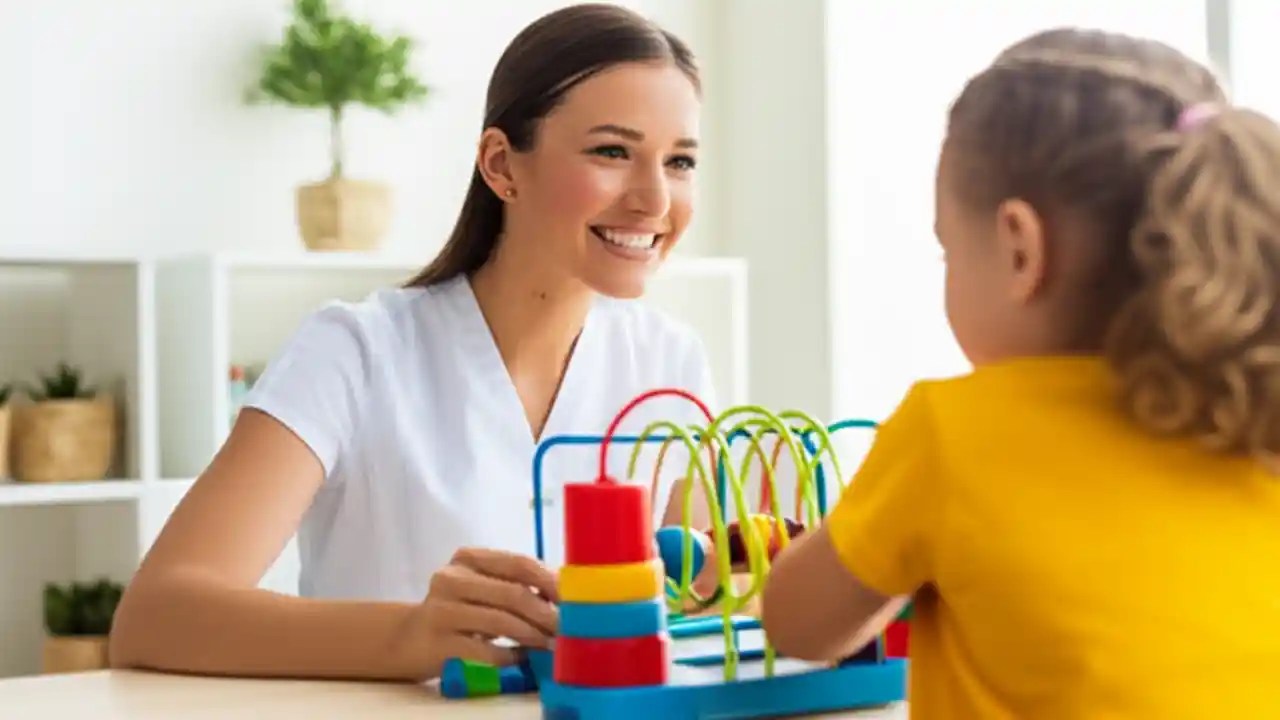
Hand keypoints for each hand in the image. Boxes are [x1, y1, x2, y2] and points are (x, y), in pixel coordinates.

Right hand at [413, 547, 558, 677]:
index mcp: (468, 557)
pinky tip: (524, 658)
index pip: (518, 563)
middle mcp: (451, 578)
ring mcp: (441, 611)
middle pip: (512, 594)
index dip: (549, 581)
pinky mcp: (438, 644)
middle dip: (546, 614)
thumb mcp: (482, 587)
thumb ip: (516, 584)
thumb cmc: (458, 610)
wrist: (408, 638)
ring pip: (501, 623)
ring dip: (533, 636)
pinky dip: (511, 656)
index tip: (572, 598)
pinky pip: (486, 652)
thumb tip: (565, 593)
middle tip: (567, 628)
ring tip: (551, 645)